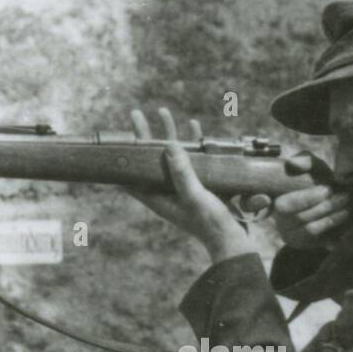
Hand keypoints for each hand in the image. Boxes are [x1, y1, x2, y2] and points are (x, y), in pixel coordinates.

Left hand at [125, 108, 253, 263]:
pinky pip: (193, 160)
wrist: (234, 240)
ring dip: (168, 134)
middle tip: (136, 113)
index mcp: (159, 198)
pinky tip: (194, 127)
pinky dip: (192, 143)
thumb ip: (182, 173)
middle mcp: (168, 192)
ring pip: (171, 156)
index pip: (133, 175)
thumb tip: (168, 146)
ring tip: (163, 111)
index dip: (125, 157)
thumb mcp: (194, 196)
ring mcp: (184, 188)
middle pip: (150, 160)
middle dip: (144, 136)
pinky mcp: (201, 185)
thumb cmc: (211, 224)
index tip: (118, 138)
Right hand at [273, 152, 352, 249]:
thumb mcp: (312, 167)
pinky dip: (335, 236)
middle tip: (346, 196)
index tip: (328, 189)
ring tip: (349, 208)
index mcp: (278, 205)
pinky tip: (349, 226)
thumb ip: (304, 160)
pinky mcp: (310, 248)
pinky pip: (321, 244)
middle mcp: (282, 224)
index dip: (308, 197)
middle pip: (301, 218)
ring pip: (311, 230)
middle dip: (325, 207)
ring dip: (332, 219)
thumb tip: (292, 164)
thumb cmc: (317, 181)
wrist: (326, 200)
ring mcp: (295, 238)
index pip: (288, 204)